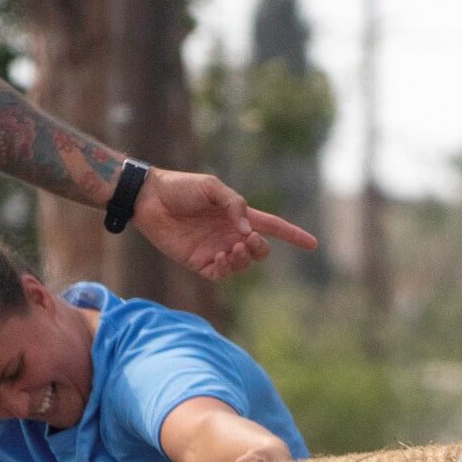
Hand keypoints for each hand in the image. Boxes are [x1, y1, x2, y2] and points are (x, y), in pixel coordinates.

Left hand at [132, 168, 317, 281]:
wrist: (149, 198)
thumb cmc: (180, 187)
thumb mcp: (212, 186)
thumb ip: (233, 204)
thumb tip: (247, 230)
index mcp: (238, 216)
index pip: (273, 227)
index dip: (293, 236)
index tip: (313, 244)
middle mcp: (230, 235)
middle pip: (260, 251)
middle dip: (260, 249)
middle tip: (247, 240)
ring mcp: (217, 250)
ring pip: (244, 265)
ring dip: (244, 259)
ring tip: (232, 247)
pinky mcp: (201, 264)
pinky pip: (223, 274)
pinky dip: (228, 268)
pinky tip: (221, 256)